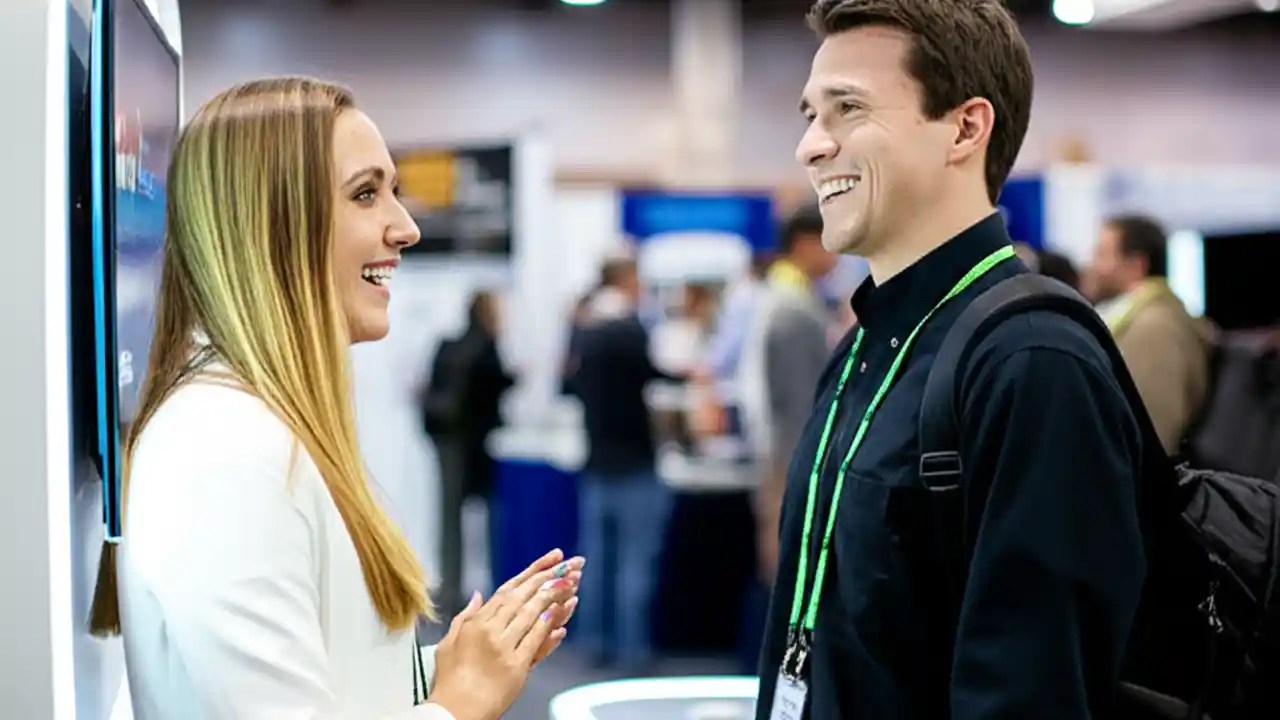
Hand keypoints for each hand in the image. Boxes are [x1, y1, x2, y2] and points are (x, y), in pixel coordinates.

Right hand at [430, 550, 584, 719]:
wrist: (453, 711)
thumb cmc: (450, 681)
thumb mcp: (448, 642)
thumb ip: (465, 616)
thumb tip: (477, 595)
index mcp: (476, 623)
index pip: (509, 589)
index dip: (533, 571)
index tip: (552, 559)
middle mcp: (491, 631)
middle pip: (524, 597)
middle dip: (548, 577)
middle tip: (568, 564)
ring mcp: (504, 648)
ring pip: (532, 614)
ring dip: (553, 595)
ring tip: (571, 580)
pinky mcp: (515, 667)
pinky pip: (535, 641)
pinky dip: (548, 625)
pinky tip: (560, 611)